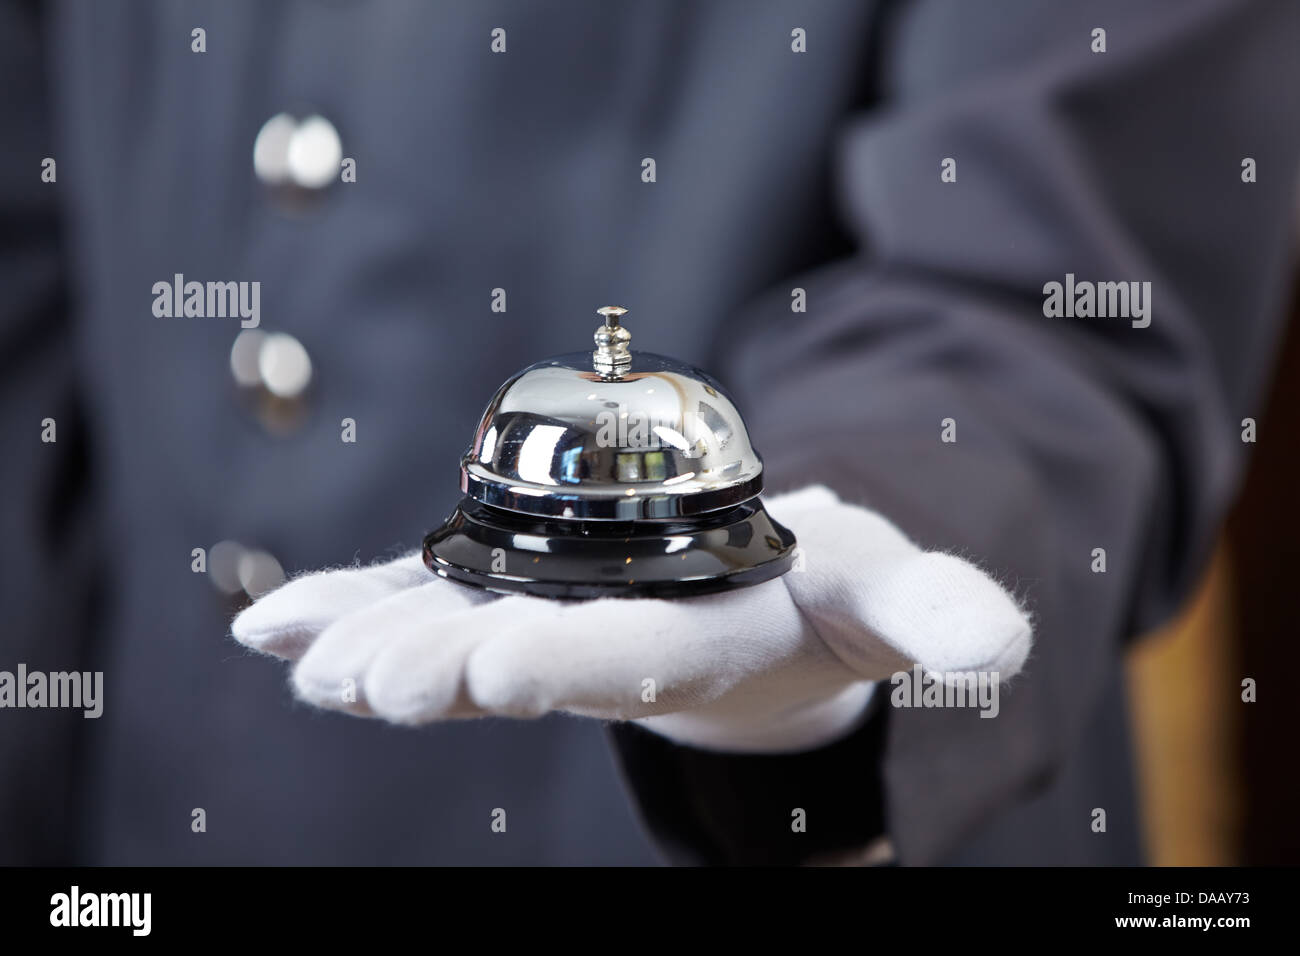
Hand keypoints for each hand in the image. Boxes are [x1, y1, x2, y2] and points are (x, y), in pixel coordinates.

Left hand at [231, 485, 1031, 752]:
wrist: (755, 621)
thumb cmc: (825, 597)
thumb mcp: (888, 590)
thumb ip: (939, 613)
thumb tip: (999, 648)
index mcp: (693, 646)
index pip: (626, 662)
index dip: (564, 666)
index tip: (496, 672)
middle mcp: (605, 650)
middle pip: (516, 657)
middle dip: (439, 669)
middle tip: (361, 681)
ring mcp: (547, 627)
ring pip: (452, 635)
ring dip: (372, 644)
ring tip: (295, 653)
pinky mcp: (509, 601)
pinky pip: (425, 600)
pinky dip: (348, 605)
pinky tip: (268, 621)